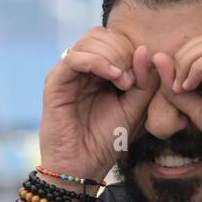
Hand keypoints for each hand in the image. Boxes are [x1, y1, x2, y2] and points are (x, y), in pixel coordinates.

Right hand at [40, 27, 156, 180]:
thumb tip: (145, 49)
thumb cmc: (106, 141)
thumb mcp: (136, 108)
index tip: (142, 77)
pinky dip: (97, 62)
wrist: (82, 166)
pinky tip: (113, 77)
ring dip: (113, 56)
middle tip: (132, 80)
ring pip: (89, 42)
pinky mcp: (55, 84)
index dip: (131, 50)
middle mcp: (79, 70)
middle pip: (101, 35)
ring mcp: (66, 75)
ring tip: (124, 82)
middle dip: (123, 51)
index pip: (113, 39)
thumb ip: (146, 81)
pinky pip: (75, 59)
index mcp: (97, 72)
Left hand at [152, 30, 201, 201]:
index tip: (175, 80)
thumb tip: (158, 57)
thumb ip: (180, 85)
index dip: (188, 53)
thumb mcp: (200, 107)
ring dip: (188, 63)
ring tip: (181, 87)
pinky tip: (189, 87)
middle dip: (185, 56)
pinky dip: (198, 68)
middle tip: (175, 83)